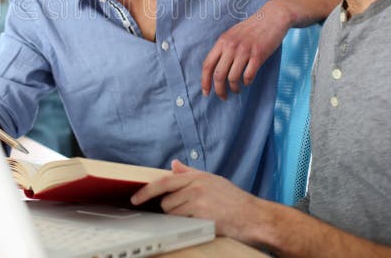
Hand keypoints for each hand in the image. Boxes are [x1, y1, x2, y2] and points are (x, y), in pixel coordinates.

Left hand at [131, 160, 259, 240]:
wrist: (255, 217)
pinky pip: (183, 223)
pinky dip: (187, 226)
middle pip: (166, 200)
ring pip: (172, 213)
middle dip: (169, 210)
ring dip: (179, 219)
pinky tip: (202, 223)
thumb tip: (174, 165)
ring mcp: (199, 200)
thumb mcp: (213, 181)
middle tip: (183, 213)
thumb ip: (191, 173)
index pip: (164, 181)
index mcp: (198, 176)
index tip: (136, 197)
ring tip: (197, 218)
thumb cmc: (236, 201)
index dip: (147, 190)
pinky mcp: (203, 215)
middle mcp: (197, 186)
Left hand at [201, 0, 290, 98]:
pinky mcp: (258, 55)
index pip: (208, 65)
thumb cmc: (252, 28)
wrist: (272, 17)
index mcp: (222, 41)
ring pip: (233, 78)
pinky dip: (246, 82)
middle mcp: (231, 46)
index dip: (205, 81)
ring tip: (236, 90)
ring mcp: (245, 50)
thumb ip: (224, 48)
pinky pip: (248, 75)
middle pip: (219, 75)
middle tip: (223, 97)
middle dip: (219, 90)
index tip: (206, 92)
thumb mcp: (233, 34)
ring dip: (234, 88)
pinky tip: (247, 81)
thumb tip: (215, 69)